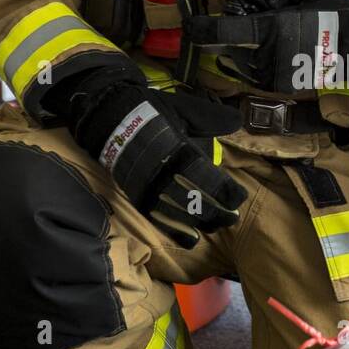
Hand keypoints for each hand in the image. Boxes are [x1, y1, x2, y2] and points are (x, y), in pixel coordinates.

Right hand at [53, 69, 247, 245]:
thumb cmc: (150, 111)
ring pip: (179, 212)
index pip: (208, 175)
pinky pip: (158, 217)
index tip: (239, 197)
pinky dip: (175, 230)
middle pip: (196, 198)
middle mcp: (165, 171)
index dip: (225, 190)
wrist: (109, 115)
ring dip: (199, 223)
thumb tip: (237, 121)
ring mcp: (149, 185)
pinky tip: (189, 240)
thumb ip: (210, 118)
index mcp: (179, 150)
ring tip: (215, 229)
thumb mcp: (182, 108)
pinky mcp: (137, 194)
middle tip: (233, 218)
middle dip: (217, 211)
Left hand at [188, 0, 348, 93]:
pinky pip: (256, 73)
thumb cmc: (341, 20)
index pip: (225, 32)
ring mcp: (274, 76)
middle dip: (230, 33)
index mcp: (273, 31)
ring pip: (242, 61)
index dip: (203, 28)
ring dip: (243, 48)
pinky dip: (256, 61)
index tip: (191, 24)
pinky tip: (271, 49)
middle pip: (231, 46)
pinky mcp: (282, 87)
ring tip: (265, 34)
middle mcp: (268, 57)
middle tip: (243, 19)